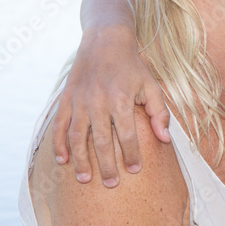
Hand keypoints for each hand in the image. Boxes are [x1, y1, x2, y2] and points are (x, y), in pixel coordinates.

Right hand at [51, 24, 169, 186]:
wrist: (105, 41)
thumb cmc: (132, 67)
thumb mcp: (152, 86)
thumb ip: (159, 113)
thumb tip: (165, 139)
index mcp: (121, 100)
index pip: (128, 135)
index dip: (132, 154)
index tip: (136, 170)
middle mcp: (98, 102)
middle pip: (103, 141)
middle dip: (107, 165)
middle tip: (111, 184)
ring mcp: (80, 101)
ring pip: (78, 137)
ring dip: (81, 160)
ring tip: (85, 179)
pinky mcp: (66, 99)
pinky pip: (60, 126)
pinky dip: (59, 144)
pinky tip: (63, 160)